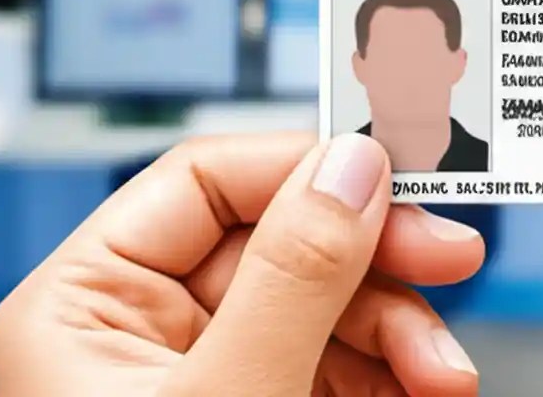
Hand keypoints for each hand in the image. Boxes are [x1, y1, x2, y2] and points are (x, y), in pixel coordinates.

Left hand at [0, 132, 484, 395]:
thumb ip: (293, 279)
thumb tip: (352, 170)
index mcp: (91, 304)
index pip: (207, 183)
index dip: (307, 168)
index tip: (397, 174)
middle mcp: (151, 329)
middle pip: (289, 241)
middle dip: (379, 262)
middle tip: (452, 261)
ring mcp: (217, 372)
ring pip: (333, 304)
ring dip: (404, 331)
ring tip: (443, 373)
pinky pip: (348, 363)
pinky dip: (399, 373)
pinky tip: (429, 389)